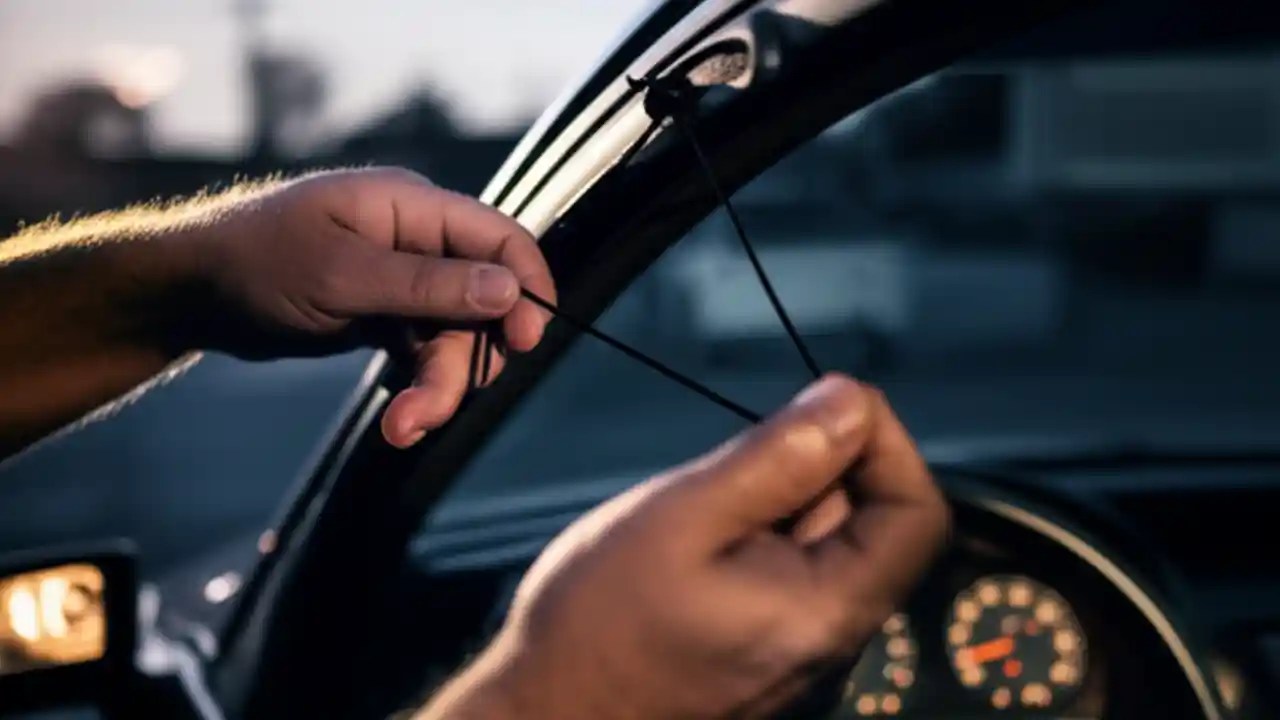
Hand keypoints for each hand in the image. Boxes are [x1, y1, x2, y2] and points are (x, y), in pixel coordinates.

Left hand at [194, 167, 555, 446]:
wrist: (194, 292)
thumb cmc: (258, 263)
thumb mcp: (342, 276)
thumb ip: (427, 285)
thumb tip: (508, 290)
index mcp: (411, 207)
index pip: (499, 237)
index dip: (525, 286)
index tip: (526, 341)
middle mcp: (416, 240)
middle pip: (480, 304)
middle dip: (462, 362)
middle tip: (431, 411)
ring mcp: (401, 280)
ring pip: (453, 338)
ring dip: (437, 387)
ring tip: (403, 429)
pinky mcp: (384, 315)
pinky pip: (424, 353)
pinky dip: (417, 388)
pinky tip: (399, 421)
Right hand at [423, 374, 949, 719]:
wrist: (544, 715)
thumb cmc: (598, 624)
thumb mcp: (682, 515)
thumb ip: (776, 458)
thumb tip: (851, 401)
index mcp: (827, 611)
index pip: (917, 514)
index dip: (886, 444)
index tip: (825, 405)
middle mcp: (831, 641)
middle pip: (873, 526)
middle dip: (820, 467)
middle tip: (739, 457)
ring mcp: (801, 652)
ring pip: (828, 545)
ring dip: (783, 500)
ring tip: (705, 507)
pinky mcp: (768, 652)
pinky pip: (792, 575)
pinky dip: (760, 536)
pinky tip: (700, 542)